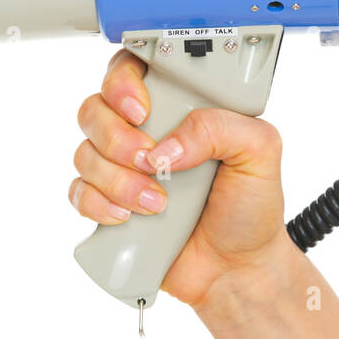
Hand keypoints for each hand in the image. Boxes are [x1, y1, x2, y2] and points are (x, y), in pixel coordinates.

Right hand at [68, 48, 295, 307]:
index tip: (140, 110)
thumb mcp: (259, 151)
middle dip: (117, 137)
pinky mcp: (109, 203)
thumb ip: (219, 127)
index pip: (131, 70)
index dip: (123, 83)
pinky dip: (98, 203)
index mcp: (178, 106)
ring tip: (155, 202)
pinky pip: (78, 193)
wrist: (238, 268)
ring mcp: (123, 168)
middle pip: (96, 109)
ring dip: (116, 179)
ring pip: (85, 152)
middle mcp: (145, 131)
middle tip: (150, 161)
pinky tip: (128, 216)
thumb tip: (167, 145)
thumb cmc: (251, 206)